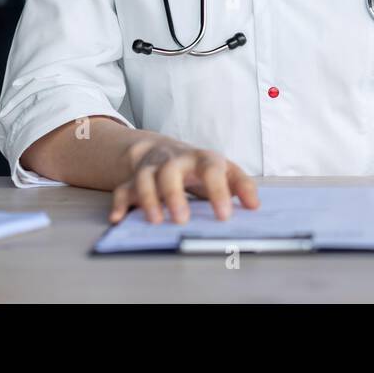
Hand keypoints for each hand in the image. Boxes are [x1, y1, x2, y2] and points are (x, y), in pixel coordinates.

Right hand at [109, 135, 259, 224]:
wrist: (163, 150)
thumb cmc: (200, 167)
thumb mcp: (224, 171)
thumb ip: (240, 186)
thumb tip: (255, 206)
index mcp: (202, 160)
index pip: (211, 170)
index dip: (218, 191)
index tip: (224, 216)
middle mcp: (175, 161)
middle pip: (171, 172)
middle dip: (175, 194)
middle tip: (182, 220)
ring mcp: (152, 169)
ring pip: (144, 179)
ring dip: (148, 199)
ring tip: (156, 222)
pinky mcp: (133, 180)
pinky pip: (121, 190)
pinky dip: (119, 204)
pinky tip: (118, 218)